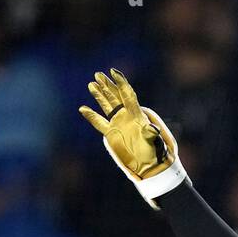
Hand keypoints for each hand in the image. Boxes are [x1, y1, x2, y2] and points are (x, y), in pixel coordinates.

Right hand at [78, 69, 184, 207]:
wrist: (149, 164)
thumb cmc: (155, 152)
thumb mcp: (155, 142)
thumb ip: (151, 134)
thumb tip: (152, 129)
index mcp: (137, 115)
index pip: (127, 95)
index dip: (121, 83)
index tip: (114, 72)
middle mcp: (126, 116)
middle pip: (115, 97)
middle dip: (107, 85)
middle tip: (98, 74)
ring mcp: (118, 123)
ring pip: (107, 106)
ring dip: (99, 95)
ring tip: (92, 84)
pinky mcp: (111, 133)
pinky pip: (99, 123)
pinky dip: (91, 116)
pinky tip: (82, 108)